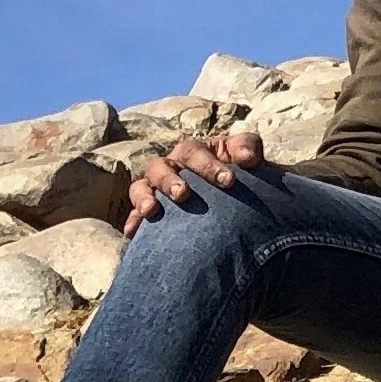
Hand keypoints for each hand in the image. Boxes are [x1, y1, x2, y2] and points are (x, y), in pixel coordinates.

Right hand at [127, 128, 266, 232]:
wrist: (230, 194)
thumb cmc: (237, 171)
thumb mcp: (245, 155)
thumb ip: (248, 149)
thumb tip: (247, 158)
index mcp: (192, 152)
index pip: (194, 152)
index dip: (209, 165)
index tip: (229, 180)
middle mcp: (169, 167)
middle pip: (160, 167)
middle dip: (169, 180)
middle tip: (182, 194)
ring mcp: (155, 188)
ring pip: (140, 187)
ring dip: (143, 198)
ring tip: (151, 210)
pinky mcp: (148, 210)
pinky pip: (134, 215)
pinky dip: (133, 222)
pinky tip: (133, 233)